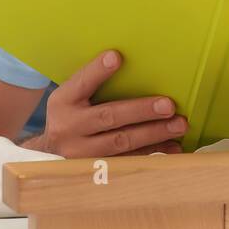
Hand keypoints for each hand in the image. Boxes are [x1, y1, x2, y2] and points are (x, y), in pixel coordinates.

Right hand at [39, 49, 188, 157]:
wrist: (49, 156)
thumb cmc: (71, 117)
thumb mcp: (71, 99)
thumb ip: (93, 84)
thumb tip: (129, 62)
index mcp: (63, 102)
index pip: (81, 83)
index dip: (97, 71)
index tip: (116, 57)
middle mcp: (69, 128)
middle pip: (108, 117)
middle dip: (141, 111)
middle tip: (168, 105)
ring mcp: (81, 153)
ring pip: (121, 143)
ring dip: (153, 134)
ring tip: (178, 125)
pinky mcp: (95, 171)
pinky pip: (129, 162)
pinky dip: (153, 154)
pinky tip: (173, 147)